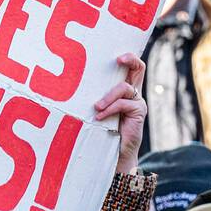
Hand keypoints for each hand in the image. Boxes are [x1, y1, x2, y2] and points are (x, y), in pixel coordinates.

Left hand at [95, 52, 146, 173]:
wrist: (115, 154)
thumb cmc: (102, 131)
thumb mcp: (98, 110)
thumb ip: (96, 98)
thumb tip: (72, 86)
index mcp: (125, 90)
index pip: (132, 67)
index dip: (128, 57)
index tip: (116, 56)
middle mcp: (134, 94)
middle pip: (139, 68)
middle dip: (129, 59)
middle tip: (117, 59)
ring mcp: (137, 103)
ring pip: (124, 88)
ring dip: (107, 97)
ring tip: (96, 108)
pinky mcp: (138, 113)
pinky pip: (123, 105)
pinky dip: (109, 110)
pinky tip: (99, 118)